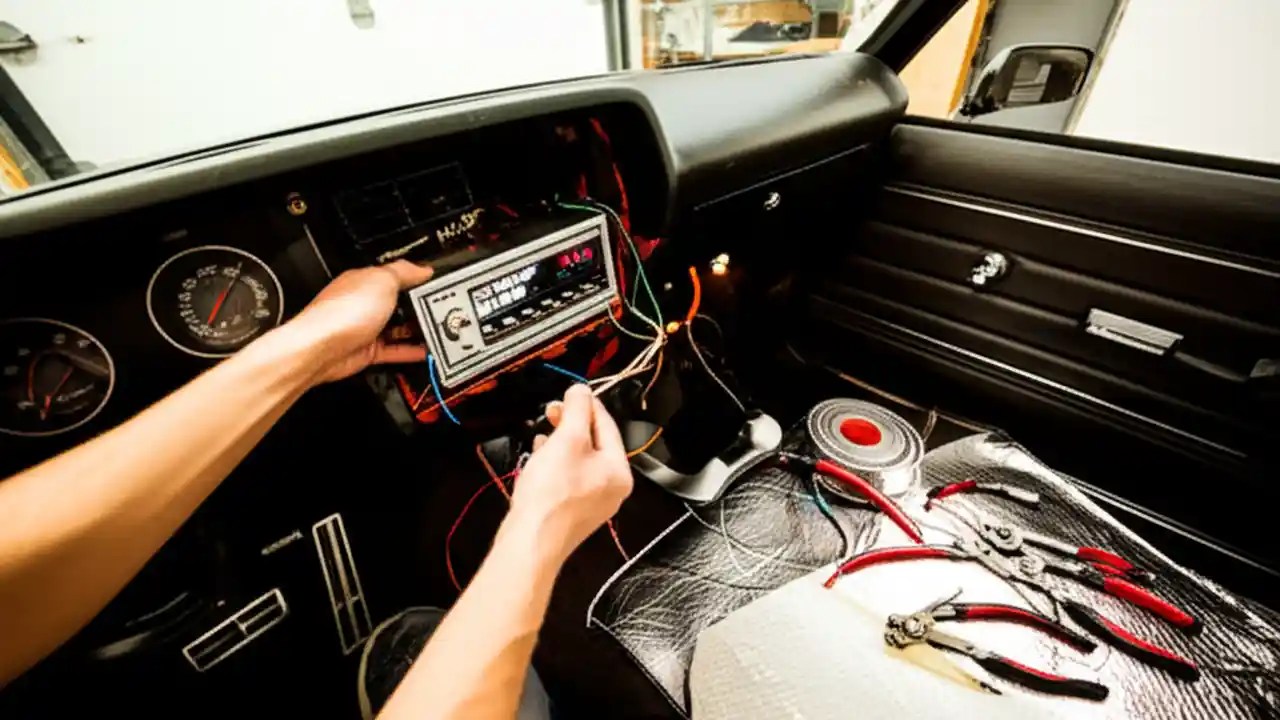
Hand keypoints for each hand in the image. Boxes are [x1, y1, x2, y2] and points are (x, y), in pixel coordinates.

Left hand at [284, 260, 433, 384]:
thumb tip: (422, 268)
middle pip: (399, 304)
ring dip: (418, 330)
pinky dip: (411, 351)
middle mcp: (364, 303)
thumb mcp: (382, 280)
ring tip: (440, 331)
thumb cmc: (342, 311)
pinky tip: (426, 351)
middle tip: (444, 310)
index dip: (417, 279)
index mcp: (365, 280)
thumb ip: (404, 272)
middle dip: (420, 307)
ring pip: (398, 329)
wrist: (321, 348)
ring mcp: (365, 328)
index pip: (396, 276)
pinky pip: (394, 351)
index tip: (438, 285)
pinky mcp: (367, 351)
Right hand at [508, 385, 633, 564]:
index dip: (587, 405)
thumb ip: (577, 410)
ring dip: (560, 443)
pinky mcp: (570, 513)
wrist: (530, 541)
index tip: (571, 392)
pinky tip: (538, 458)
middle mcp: (611, 489)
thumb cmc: (552, 492)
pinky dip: (554, 464)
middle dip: (571, 425)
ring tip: (542, 435)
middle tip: (552, 411)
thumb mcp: (567, 439)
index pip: (608, 426)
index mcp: (619, 471)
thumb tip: (581, 391)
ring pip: (578, 461)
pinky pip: (567, 479)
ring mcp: (591, 504)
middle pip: (593, 444)